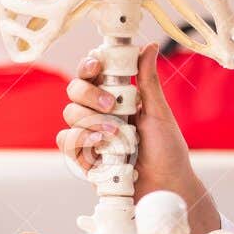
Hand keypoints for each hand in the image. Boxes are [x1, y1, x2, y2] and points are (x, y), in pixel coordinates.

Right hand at [55, 43, 222, 233]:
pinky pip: (66, 142)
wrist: (166, 187)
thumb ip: (148, 81)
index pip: (93, 74)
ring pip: (69, 115)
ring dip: (89, 121)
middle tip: (111, 106)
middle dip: (88, 94)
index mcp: (117, 98)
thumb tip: (149, 46)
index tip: (96, 66)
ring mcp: (90, 136)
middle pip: (74, 91)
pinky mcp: (84, 159)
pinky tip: (99, 147)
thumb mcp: (159, 112)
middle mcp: (99, 114)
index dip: (88, 66)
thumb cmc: (167, 151)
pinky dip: (79, 141)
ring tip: (114, 134)